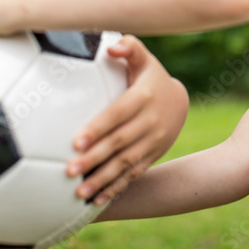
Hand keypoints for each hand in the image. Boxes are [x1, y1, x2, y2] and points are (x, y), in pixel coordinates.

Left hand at [66, 35, 188, 205]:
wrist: (179, 102)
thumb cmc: (150, 77)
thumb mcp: (144, 59)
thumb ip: (129, 48)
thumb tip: (111, 47)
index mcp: (142, 97)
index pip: (118, 114)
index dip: (98, 128)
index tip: (76, 142)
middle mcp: (150, 121)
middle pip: (120, 142)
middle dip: (95, 158)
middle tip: (69, 171)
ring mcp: (153, 141)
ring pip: (126, 163)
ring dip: (103, 179)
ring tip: (79, 191)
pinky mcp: (152, 156)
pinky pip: (134, 173)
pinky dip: (116, 187)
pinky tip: (97, 200)